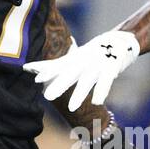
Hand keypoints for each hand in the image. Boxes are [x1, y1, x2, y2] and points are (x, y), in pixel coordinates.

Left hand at [25, 29, 139, 110]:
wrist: (121, 40)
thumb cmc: (90, 54)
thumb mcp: (72, 59)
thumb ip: (54, 66)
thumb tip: (29, 69)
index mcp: (74, 59)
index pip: (58, 66)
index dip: (46, 71)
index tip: (33, 76)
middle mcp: (84, 61)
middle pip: (70, 74)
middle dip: (59, 85)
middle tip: (47, 97)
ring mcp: (98, 65)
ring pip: (87, 80)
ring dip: (79, 93)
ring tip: (71, 107)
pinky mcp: (112, 68)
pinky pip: (106, 82)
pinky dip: (101, 91)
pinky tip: (96, 102)